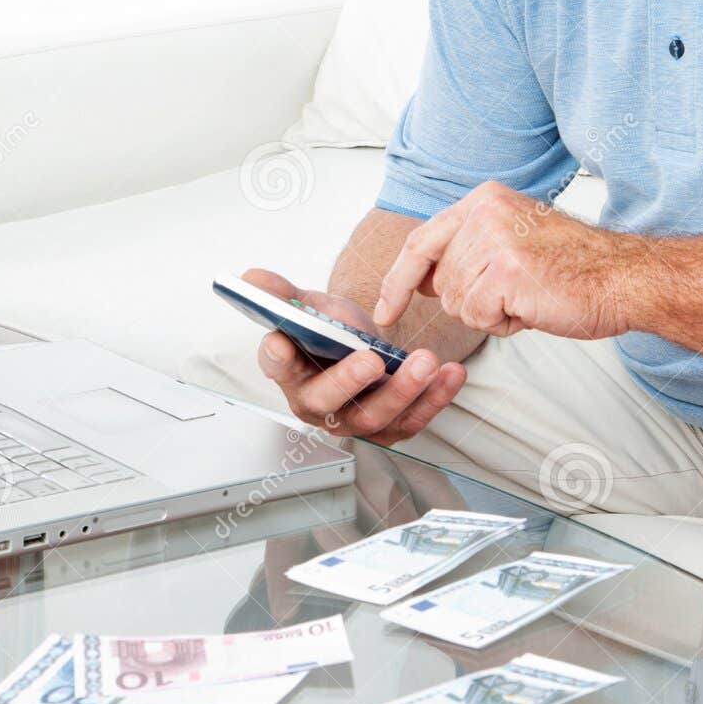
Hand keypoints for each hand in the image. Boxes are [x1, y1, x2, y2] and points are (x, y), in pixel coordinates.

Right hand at [242, 269, 466, 447]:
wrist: (364, 350)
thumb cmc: (332, 334)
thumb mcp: (310, 306)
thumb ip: (284, 293)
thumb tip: (251, 276)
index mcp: (291, 372)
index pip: (277, 366)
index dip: (277, 357)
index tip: (280, 343)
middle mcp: (319, 403)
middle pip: (329, 401)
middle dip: (349, 381)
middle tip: (370, 359)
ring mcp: (355, 419)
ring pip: (375, 415)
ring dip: (403, 390)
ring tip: (425, 361)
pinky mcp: (390, 426)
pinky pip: (413, 419)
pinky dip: (435, 398)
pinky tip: (451, 374)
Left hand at [372, 182, 626, 339]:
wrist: (623, 277)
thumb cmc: (576, 266)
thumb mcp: (512, 239)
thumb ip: (464, 251)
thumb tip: (418, 279)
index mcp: (483, 199)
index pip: (420, 241)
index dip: (397, 280)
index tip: (384, 309)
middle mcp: (484, 211)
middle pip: (439, 280)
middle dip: (471, 300)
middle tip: (517, 291)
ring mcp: (494, 240)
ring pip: (456, 301)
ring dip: (490, 312)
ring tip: (529, 294)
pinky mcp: (505, 272)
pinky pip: (477, 316)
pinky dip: (504, 323)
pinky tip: (533, 306)